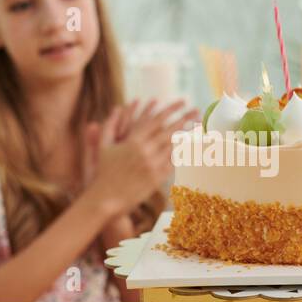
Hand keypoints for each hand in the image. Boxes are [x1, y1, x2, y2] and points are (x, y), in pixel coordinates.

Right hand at [86, 99, 197, 216]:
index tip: (182, 102)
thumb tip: (117, 108)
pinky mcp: (157, 179)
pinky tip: (190, 147)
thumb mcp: (103, 146)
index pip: (157, 120)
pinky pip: (173, 164)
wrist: (106, 199)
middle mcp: (145, 152)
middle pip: (170, 131)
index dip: (171, 110)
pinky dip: (182, 154)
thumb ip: (110, 125)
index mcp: (133, 141)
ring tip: (198, 127)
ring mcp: (153, 166)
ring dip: (188, 136)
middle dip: (186, 119)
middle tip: (197, 110)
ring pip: (175, 147)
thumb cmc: (102, 172)